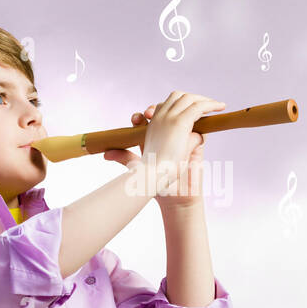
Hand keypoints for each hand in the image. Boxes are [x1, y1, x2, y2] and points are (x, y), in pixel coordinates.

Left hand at [102, 91, 225, 208]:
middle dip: (157, 108)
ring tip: (170, 115)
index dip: (141, 116)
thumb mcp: (139, 170)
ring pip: (182, 114)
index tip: (136, 118)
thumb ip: (125, 159)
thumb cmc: (158, 185)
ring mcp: (184, 136)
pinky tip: (192, 119)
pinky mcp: (198, 143)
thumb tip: (106, 154)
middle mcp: (169, 133)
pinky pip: (200, 127)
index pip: (146, 120)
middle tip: (148, 114)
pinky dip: (198, 118)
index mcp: (152, 138)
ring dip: (177, 108)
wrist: (177, 199)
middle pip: (165, 111)